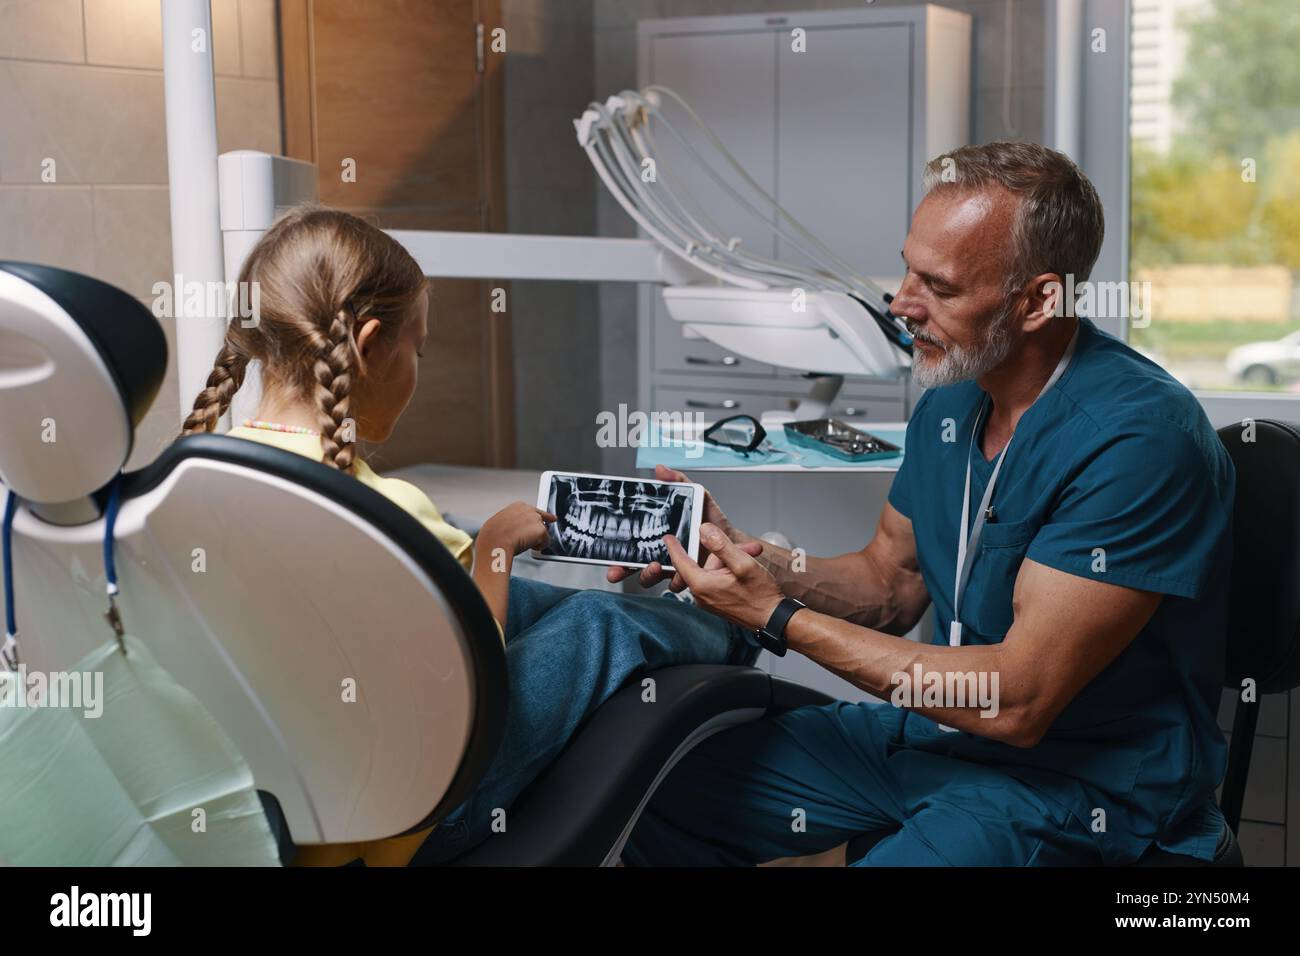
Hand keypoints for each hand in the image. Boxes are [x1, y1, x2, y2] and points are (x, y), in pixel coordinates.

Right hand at [479, 501, 555, 556]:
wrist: (495, 541)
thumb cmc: (493, 534)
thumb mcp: (501, 522)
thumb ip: (513, 522)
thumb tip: (514, 530)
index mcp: (518, 506)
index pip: (535, 510)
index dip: (542, 517)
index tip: (550, 518)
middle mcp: (530, 510)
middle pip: (541, 521)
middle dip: (537, 531)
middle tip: (529, 540)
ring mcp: (536, 519)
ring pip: (542, 532)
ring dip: (536, 539)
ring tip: (522, 544)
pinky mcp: (541, 530)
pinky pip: (546, 542)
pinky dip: (539, 547)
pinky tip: (528, 547)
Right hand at [606, 464, 747, 588]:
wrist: (733, 538)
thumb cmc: (711, 519)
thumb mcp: (696, 496)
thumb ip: (679, 482)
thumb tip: (660, 469)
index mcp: (657, 537)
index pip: (630, 549)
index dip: (617, 559)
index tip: (610, 565)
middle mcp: (661, 554)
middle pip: (634, 567)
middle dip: (624, 572)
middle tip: (626, 568)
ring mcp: (673, 567)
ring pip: (652, 578)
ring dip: (650, 575)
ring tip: (657, 567)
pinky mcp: (689, 577)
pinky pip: (677, 584)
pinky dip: (677, 580)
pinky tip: (682, 574)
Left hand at [663, 522, 783, 631]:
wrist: (773, 619)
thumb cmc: (761, 596)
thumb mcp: (743, 564)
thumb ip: (721, 545)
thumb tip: (704, 530)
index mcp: (702, 585)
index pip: (681, 561)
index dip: (674, 547)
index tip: (668, 538)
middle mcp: (702, 595)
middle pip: (706, 563)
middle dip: (726, 552)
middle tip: (749, 548)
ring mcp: (710, 600)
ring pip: (715, 570)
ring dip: (733, 560)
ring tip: (753, 558)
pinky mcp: (718, 602)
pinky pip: (719, 580)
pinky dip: (732, 571)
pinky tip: (748, 570)